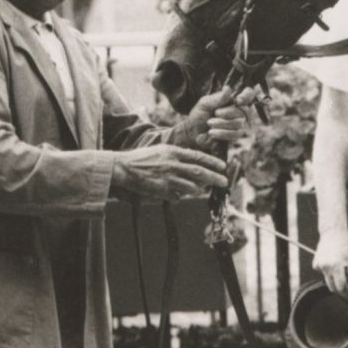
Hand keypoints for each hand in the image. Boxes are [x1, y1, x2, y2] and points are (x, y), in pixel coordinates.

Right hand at [112, 145, 231, 201]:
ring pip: (192, 187)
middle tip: (224, 182)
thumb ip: (179, 156)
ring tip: (200, 189)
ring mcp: (167, 178)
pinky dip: (179, 196)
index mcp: (173, 152)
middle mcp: (172, 164)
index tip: (223, 166)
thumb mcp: (162, 150)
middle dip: (215, 177)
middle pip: (199, 172)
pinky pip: (177, 196)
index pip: (198, 157)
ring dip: (198, 189)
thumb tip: (196, 163)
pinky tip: (175, 194)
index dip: (212, 162)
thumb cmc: (143, 158)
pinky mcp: (161, 190)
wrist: (123, 167)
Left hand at [172, 86, 258, 153]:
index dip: (247, 96)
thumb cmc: (199, 115)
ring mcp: (240, 124)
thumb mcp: (205, 103)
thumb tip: (228, 88)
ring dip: (221, 123)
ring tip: (210, 124)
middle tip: (215, 113)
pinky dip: (221, 133)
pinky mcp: (236, 135)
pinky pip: (235, 134)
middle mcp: (239, 111)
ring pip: (238, 123)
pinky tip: (212, 132)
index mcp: (233, 100)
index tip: (238, 100)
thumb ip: (218, 97)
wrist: (193, 132)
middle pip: (243, 111)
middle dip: (226, 113)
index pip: (248, 93)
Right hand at [311, 227, 347, 294]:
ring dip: (334, 278)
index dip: (346, 292)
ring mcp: (319, 266)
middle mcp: (325, 267)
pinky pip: (323, 273)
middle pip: (331, 286)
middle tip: (346, 288)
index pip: (340, 286)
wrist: (332, 233)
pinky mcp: (315, 264)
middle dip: (339, 288)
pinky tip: (331, 262)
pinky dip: (328, 271)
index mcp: (336, 266)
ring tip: (340, 268)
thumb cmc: (346, 245)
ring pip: (327, 279)